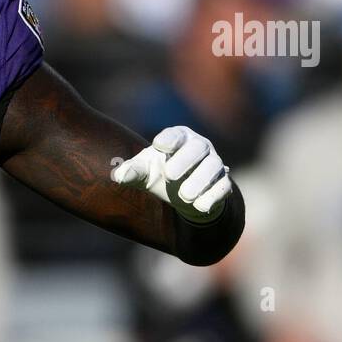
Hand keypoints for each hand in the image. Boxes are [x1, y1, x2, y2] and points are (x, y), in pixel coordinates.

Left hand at [112, 125, 231, 222]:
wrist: (183, 195)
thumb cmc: (160, 173)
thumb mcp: (144, 172)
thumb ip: (132, 171)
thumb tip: (118, 176)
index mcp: (179, 139)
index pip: (177, 134)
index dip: (170, 138)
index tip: (157, 145)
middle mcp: (200, 147)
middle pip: (198, 148)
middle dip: (185, 160)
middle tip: (169, 175)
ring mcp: (214, 164)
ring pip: (213, 167)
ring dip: (199, 181)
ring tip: (184, 196)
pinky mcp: (222, 183)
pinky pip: (223, 187)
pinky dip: (213, 196)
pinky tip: (200, 206)